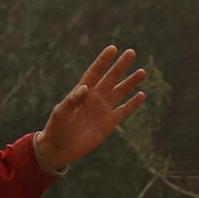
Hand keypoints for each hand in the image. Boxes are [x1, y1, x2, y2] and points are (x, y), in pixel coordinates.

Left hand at [35, 46, 145, 172]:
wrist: (59, 148)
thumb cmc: (57, 127)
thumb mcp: (61, 112)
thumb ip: (73, 99)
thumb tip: (85, 87)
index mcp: (81, 92)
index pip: (94, 72)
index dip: (103, 61)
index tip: (113, 48)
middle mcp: (94, 98)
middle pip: (110, 79)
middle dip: (120, 66)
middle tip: (131, 52)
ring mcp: (102, 110)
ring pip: (119, 93)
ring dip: (130, 83)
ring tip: (142, 72)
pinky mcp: (108, 124)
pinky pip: (123, 111)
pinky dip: (132, 104)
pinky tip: (141, 95)